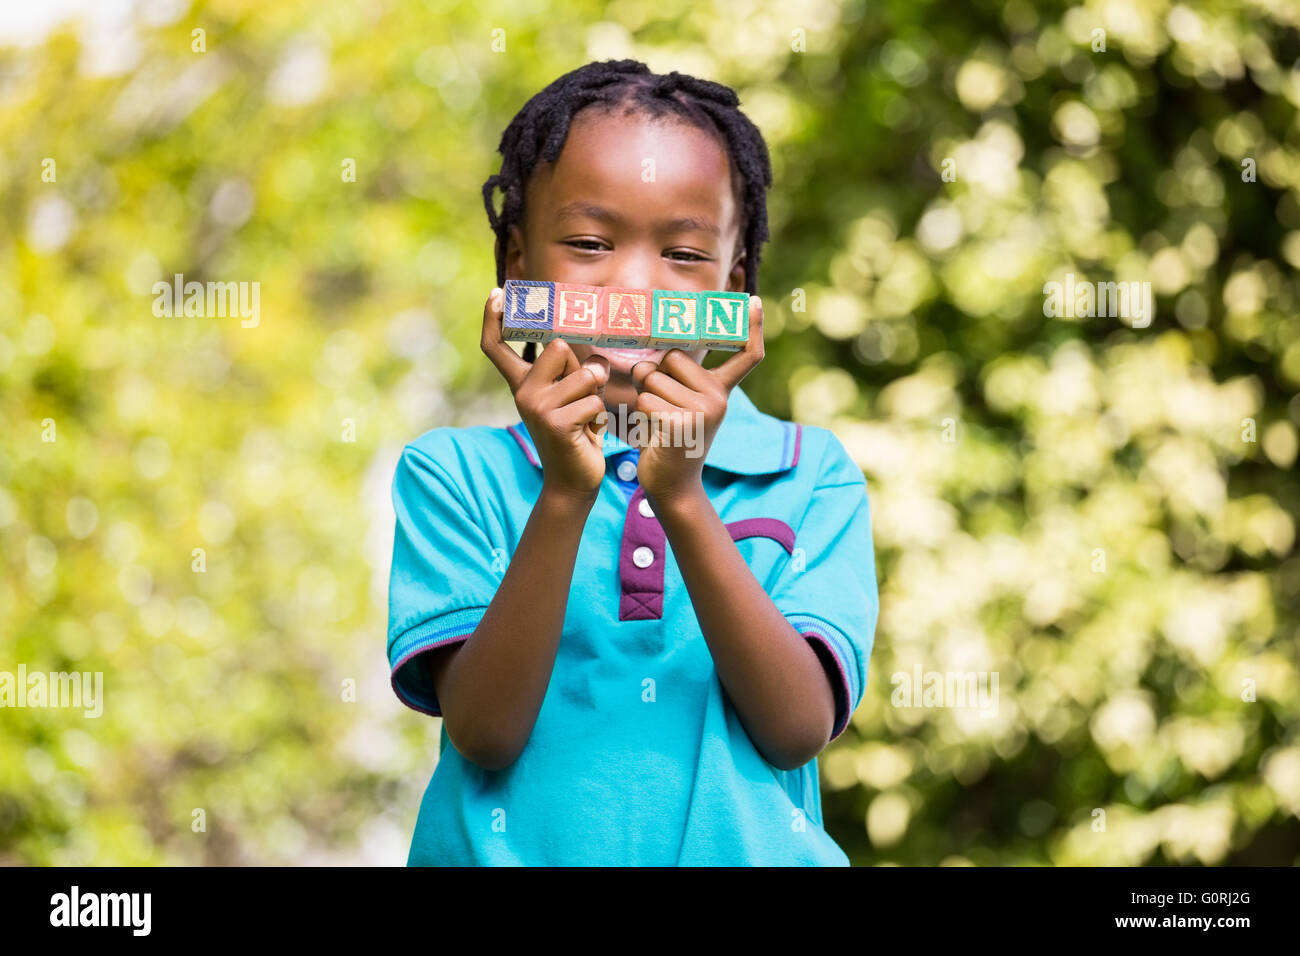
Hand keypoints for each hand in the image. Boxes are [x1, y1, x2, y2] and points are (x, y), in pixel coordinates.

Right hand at [480, 287, 609, 500]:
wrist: (574, 481)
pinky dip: (600, 417)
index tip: (497, 293)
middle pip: (558, 346)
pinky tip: (587, 435)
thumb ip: (582, 371)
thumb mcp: (579, 395)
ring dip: (596, 396)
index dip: (493, 319)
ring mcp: (536, 407)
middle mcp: (522, 392)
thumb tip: (597, 362)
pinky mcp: (555, 423)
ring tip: (586, 418)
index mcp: (523, 383)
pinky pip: (594, 401)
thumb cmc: (579, 432)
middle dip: (581, 367)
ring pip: (585, 375)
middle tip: (581, 397)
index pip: (498, 346)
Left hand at [630, 295, 764, 505]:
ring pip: (652, 379)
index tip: (754, 302)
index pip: (746, 355)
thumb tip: (648, 359)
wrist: (671, 485)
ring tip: (658, 422)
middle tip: (663, 406)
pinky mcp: (684, 424)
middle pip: (671, 357)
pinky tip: (655, 434)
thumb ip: (670, 377)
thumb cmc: (667, 438)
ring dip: (644, 398)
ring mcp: (705, 411)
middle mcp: (719, 398)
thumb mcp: (677, 403)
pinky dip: (640, 416)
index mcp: (721, 390)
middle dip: (654, 376)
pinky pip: (645, 401)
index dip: (752, 328)